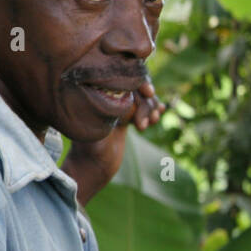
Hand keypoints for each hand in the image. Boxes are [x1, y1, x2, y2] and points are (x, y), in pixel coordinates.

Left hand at [63, 80, 164, 205]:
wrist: (91, 169)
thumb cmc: (91, 151)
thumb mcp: (102, 130)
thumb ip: (114, 113)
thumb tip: (128, 97)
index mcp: (93, 97)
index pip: (121, 81)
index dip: (137, 83)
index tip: (149, 93)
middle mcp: (101, 100)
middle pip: (133, 88)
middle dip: (145, 102)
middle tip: (142, 125)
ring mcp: (112, 109)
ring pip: (139, 99)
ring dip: (150, 107)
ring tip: (153, 122)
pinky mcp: (120, 120)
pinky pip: (138, 109)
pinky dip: (150, 110)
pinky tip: (159, 111)